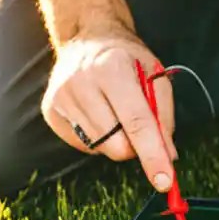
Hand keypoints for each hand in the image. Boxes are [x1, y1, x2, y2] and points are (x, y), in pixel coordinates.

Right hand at [42, 30, 177, 191]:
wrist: (87, 38)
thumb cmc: (126, 58)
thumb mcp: (155, 75)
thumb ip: (164, 116)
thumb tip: (168, 156)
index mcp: (112, 68)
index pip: (136, 122)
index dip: (153, 155)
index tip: (164, 181)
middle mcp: (81, 82)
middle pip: (116, 144)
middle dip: (134, 146)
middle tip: (138, 126)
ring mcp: (61, 98)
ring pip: (100, 148)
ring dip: (116, 140)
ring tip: (115, 111)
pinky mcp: (50, 111)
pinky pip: (83, 146)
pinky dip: (98, 138)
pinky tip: (98, 114)